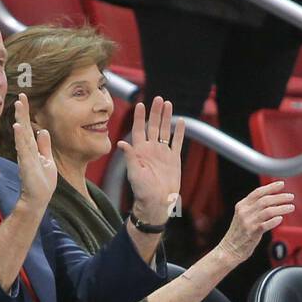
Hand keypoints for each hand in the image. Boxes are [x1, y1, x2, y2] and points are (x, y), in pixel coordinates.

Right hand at [11, 94, 56, 211]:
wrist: (38, 200)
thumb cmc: (42, 183)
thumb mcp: (47, 161)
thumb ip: (44, 146)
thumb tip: (43, 131)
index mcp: (32, 149)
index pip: (28, 127)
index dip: (26, 113)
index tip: (23, 99)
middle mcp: (27, 150)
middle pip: (24, 127)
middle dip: (22, 112)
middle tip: (20, 96)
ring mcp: (26, 156)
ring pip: (23, 134)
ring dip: (21, 119)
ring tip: (18, 105)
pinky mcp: (26, 164)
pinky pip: (23, 148)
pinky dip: (20, 137)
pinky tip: (18, 126)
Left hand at [118, 96, 185, 225]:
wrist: (156, 202)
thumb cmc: (142, 190)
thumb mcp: (134, 173)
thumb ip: (130, 157)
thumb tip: (121, 143)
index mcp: (140, 151)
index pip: (138, 129)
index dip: (139, 117)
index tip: (140, 104)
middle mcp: (151, 149)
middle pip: (153, 126)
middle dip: (155, 112)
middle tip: (158, 98)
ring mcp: (163, 153)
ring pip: (165, 131)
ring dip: (166, 118)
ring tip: (168, 104)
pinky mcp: (174, 159)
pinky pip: (177, 142)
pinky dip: (179, 132)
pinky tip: (181, 121)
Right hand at [218, 180, 293, 263]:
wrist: (229, 249)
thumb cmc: (239, 233)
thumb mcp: (243, 216)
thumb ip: (254, 207)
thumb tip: (273, 200)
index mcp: (241, 205)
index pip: (258, 192)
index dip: (271, 187)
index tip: (282, 184)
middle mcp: (244, 212)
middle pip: (265, 200)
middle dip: (280, 197)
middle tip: (291, 196)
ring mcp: (248, 222)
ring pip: (268, 211)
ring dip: (282, 208)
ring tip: (291, 207)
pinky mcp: (252, 233)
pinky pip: (266, 224)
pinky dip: (274, 221)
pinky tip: (281, 218)